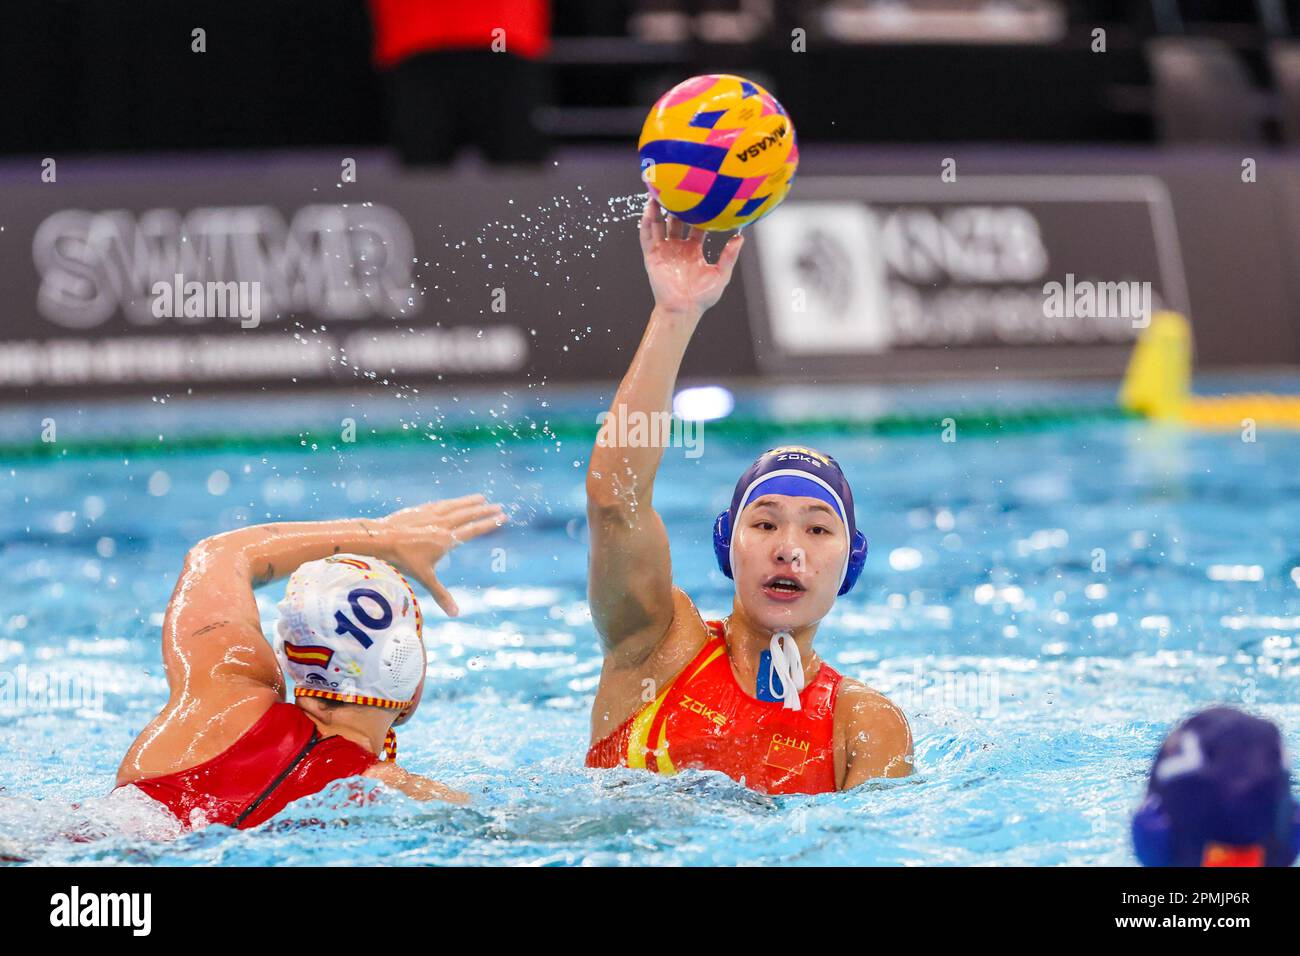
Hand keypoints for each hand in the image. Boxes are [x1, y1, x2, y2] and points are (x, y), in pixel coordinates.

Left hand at [374, 493, 507, 615]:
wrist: (380, 538)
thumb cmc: (402, 559)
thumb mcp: (424, 577)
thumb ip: (441, 594)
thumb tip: (456, 614)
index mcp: (446, 540)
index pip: (473, 530)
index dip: (489, 523)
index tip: (502, 517)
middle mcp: (442, 524)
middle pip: (467, 515)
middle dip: (483, 511)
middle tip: (497, 506)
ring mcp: (432, 515)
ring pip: (455, 506)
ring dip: (469, 502)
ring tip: (481, 497)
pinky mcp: (421, 510)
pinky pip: (441, 504)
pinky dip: (452, 501)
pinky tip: (455, 501)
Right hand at [639, 198, 743, 316]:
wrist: (682, 309)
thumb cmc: (702, 296)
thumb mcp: (721, 274)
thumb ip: (729, 255)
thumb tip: (741, 236)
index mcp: (693, 250)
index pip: (696, 226)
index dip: (700, 212)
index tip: (704, 196)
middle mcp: (678, 247)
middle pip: (676, 220)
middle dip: (677, 205)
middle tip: (680, 187)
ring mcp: (664, 250)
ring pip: (659, 224)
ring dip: (658, 209)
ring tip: (659, 191)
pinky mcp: (652, 255)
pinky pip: (647, 236)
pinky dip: (646, 222)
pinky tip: (648, 209)